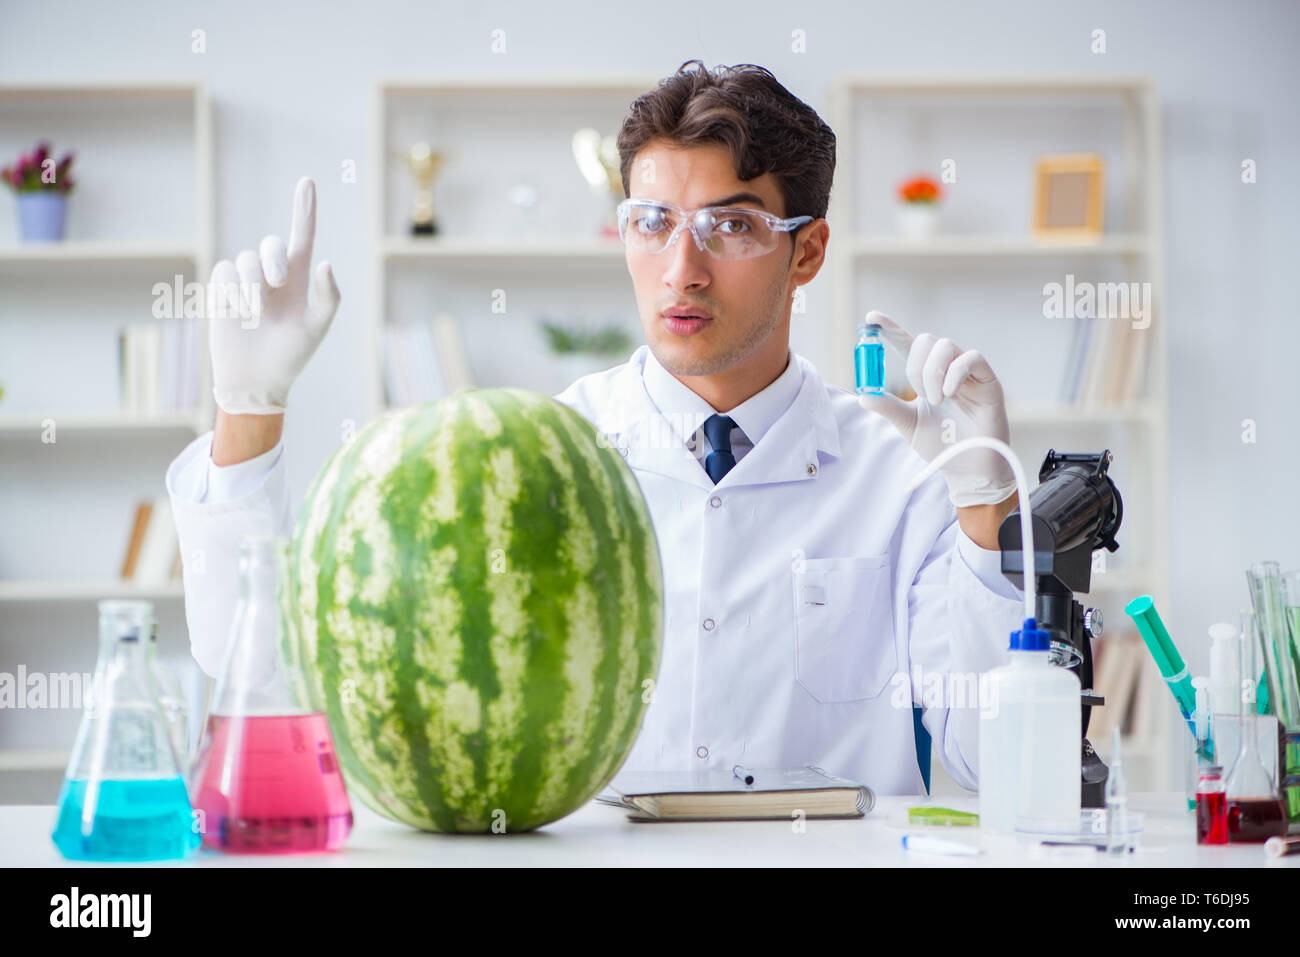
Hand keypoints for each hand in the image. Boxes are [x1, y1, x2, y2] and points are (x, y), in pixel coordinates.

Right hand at [208, 177, 340, 414]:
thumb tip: (325, 263)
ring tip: (256, 312)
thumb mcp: (317, 326)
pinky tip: (238, 312)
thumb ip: (328, 296)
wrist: (257, 380)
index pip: (301, 236)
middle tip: (277, 282)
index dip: (303, 209)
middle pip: (269, 244)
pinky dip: (232, 290)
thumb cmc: (292, 354)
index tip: (307, 182)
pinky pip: (223, 272)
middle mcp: (271, 275)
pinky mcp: (222, 291)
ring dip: (252, 284)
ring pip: (244, 259)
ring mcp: (245, 282)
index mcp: (299, 278)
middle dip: (272, 258)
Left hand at [856, 310, 1015, 508]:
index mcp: (926, 376)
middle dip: (916, 365)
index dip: (890, 329)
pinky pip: (971, 359)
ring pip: (945, 346)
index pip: (906, 345)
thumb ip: (889, 408)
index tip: (871, 318)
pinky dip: (955, 372)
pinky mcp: (988, 381)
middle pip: (926, 340)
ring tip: (937, 400)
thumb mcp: (908, 425)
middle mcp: (946, 369)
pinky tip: (948, 393)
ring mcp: (968, 373)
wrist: (968, 469)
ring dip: (933, 373)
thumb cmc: (942, 445)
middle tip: (922, 395)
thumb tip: (864, 395)